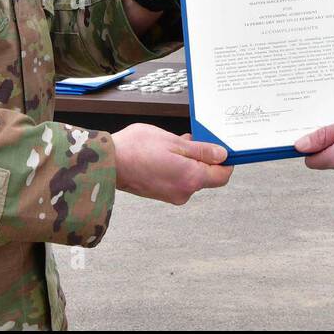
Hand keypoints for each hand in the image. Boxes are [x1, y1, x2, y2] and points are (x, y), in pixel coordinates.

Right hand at [113, 124, 232, 204]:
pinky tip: (165, 152)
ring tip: (173, 143)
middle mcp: (183, 192)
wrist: (108, 163)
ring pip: (191, 176)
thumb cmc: (137, 149)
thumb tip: (222, 155)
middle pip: (206, 176)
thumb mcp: (173, 142)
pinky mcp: (161, 193)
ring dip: (188, 160)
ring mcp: (171, 195)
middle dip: (203, 157)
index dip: (225, 161)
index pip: (222, 175)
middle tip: (192, 138)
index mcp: (191, 179)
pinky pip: (178, 179)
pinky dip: (177, 166)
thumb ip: (201, 150)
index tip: (221, 147)